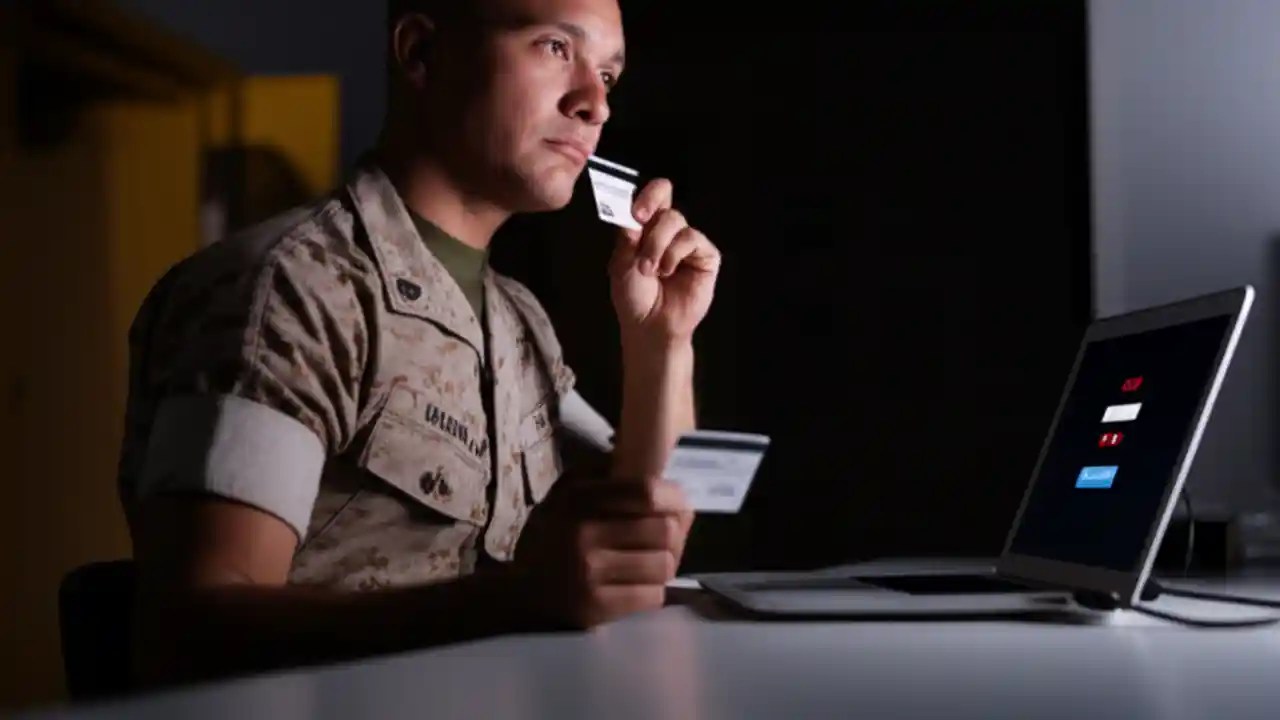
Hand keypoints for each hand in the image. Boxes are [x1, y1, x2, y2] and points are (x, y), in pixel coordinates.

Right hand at [511, 474, 694, 628]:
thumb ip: (601, 473)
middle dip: (675, 535)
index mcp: (579, 500)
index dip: (674, 497)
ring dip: (665, 565)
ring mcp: (590, 574)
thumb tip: (648, 460)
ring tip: (652, 563)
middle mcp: (584, 534)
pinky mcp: (596, 608)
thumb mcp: (566, 493)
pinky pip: (653, 596)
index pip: (646, 492)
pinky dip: (653, 591)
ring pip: (664, 565)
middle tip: (669, 539)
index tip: (679, 504)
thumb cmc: (552, 535)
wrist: (518, 591)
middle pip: (664, 530)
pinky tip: (638, 585)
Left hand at [609, 179, 721, 345]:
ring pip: (676, 220)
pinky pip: (692, 239)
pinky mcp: (705, 255)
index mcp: (645, 226)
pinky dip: (675, 254)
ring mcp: (687, 241)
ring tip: (651, 270)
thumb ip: (627, 237)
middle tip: (637, 232)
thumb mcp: (621, 264)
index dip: (645, 195)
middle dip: (649, 214)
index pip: (652, 195)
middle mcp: (667, 229)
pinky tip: (668, 272)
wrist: (650, 325)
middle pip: (665, 197)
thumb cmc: (634, 296)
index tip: (634, 212)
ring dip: (657, 245)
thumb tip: (632, 214)